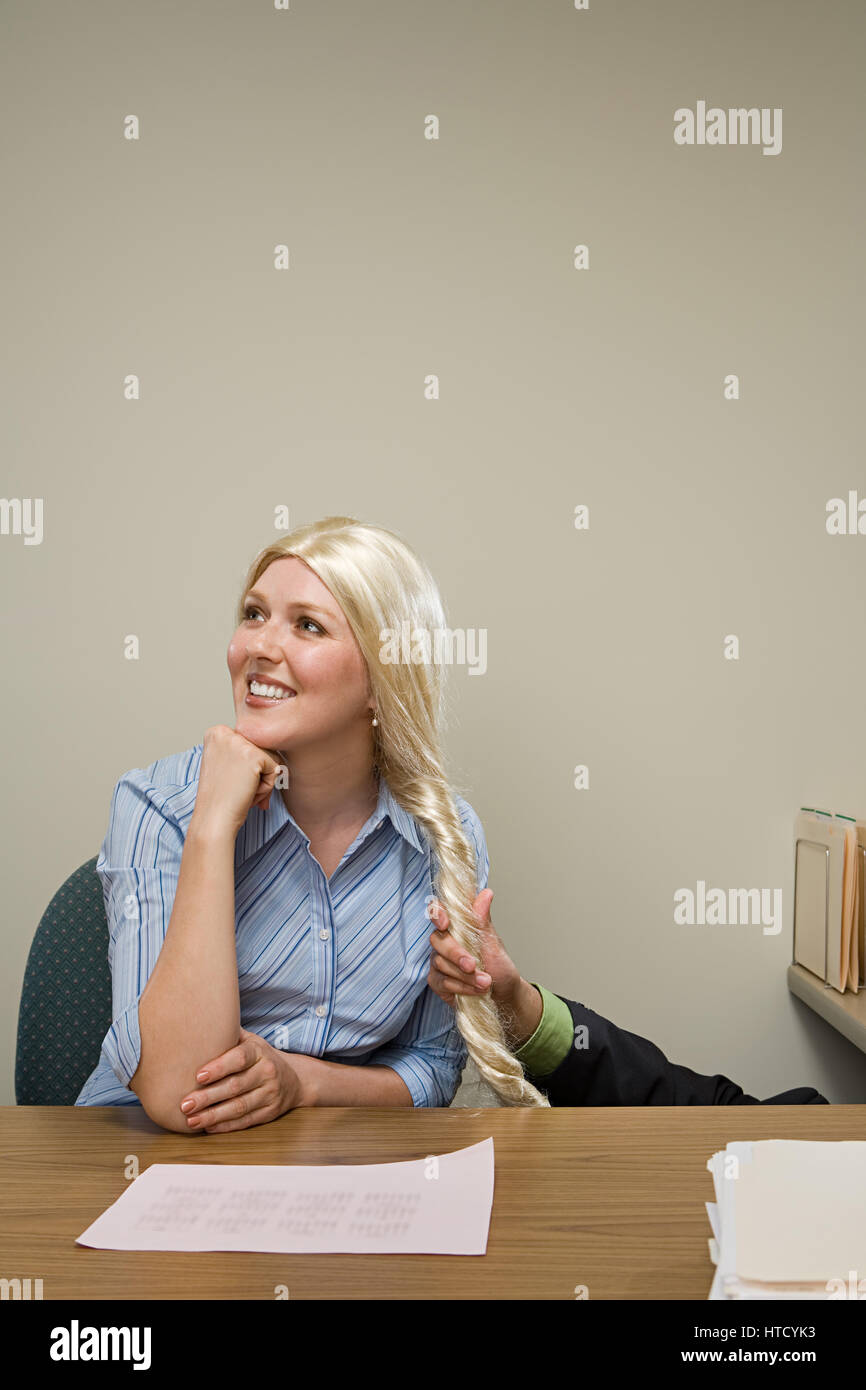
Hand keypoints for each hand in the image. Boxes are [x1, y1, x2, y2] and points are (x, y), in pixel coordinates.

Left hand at [180, 1028, 304, 1132]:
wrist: (295, 1079)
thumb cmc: (260, 1057)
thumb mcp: (250, 1041)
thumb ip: (229, 1035)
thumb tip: (198, 1022)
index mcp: (259, 1051)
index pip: (239, 1058)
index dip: (219, 1068)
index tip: (198, 1076)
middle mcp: (267, 1072)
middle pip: (235, 1086)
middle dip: (208, 1097)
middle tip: (185, 1104)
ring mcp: (270, 1094)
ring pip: (239, 1107)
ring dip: (213, 1115)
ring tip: (191, 1119)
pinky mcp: (269, 1112)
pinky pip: (245, 1121)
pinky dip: (225, 1125)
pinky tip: (208, 1126)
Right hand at [189, 725, 283, 839]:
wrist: (214, 818)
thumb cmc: (220, 798)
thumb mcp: (226, 765)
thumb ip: (244, 753)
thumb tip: (275, 756)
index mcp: (216, 733)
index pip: (250, 743)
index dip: (246, 768)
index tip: (230, 780)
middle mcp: (225, 732)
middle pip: (262, 749)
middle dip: (256, 775)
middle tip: (238, 790)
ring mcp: (239, 742)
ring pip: (270, 759)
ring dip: (262, 781)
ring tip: (242, 791)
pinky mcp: (254, 755)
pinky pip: (276, 769)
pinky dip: (267, 787)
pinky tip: (248, 793)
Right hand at [427, 888, 521, 1006]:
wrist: (504, 994)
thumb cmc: (499, 966)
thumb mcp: (493, 943)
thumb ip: (482, 920)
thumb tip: (486, 893)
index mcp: (457, 927)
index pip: (438, 911)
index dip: (436, 914)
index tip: (445, 923)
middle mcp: (444, 942)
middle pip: (437, 940)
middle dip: (456, 954)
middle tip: (473, 965)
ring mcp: (438, 961)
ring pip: (440, 963)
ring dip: (465, 976)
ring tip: (485, 982)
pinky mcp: (437, 981)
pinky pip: (442, 982)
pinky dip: (461, 987)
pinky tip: (476, 990)